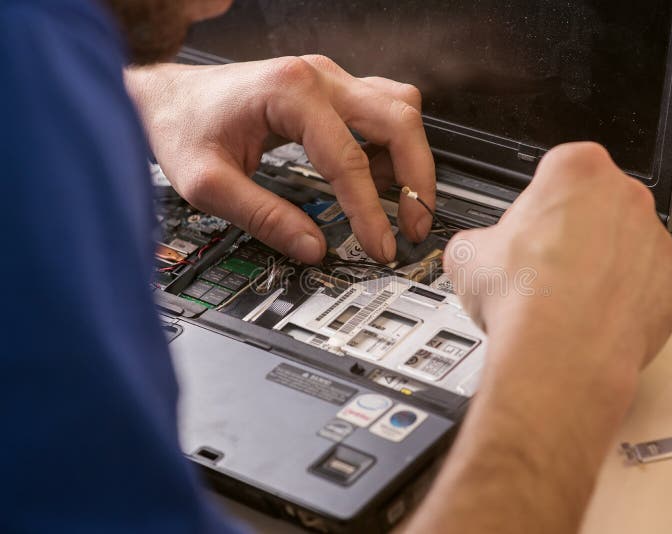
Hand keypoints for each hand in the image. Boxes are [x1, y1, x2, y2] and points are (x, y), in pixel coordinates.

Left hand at [126, 56, 435, 263]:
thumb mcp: (209, 184)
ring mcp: (329, 79)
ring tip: (396, 204)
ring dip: (409, 159)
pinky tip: (375, 179)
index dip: (369, 211)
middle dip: (416, 178)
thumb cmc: (183, 126)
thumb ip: (263, 218)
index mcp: (289, 92)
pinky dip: (390, 147)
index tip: (380, 245)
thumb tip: (312, 248)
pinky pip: (383, 111)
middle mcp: (318, 77)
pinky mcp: (331, 89)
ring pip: (399, 109)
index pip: (349, 159)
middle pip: (398, 120)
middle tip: (415, 224)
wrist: (169, 95)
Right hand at [445, 142, 671, 378]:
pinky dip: (627, 300)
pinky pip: (649, 285)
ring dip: (602, 265)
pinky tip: (594, 317)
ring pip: (627, 245)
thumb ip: (483, 240)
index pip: (558, 172)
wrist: (559, 355)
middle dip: (574, 232)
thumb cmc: (523, 298)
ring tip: (566, 300)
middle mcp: (627, 196)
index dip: (538, 206)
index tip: (528, 230)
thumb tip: (479, 255)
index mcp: (577, 170)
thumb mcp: (467, 253)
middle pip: (598, 205)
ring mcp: (657, 240)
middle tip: (544, 266)